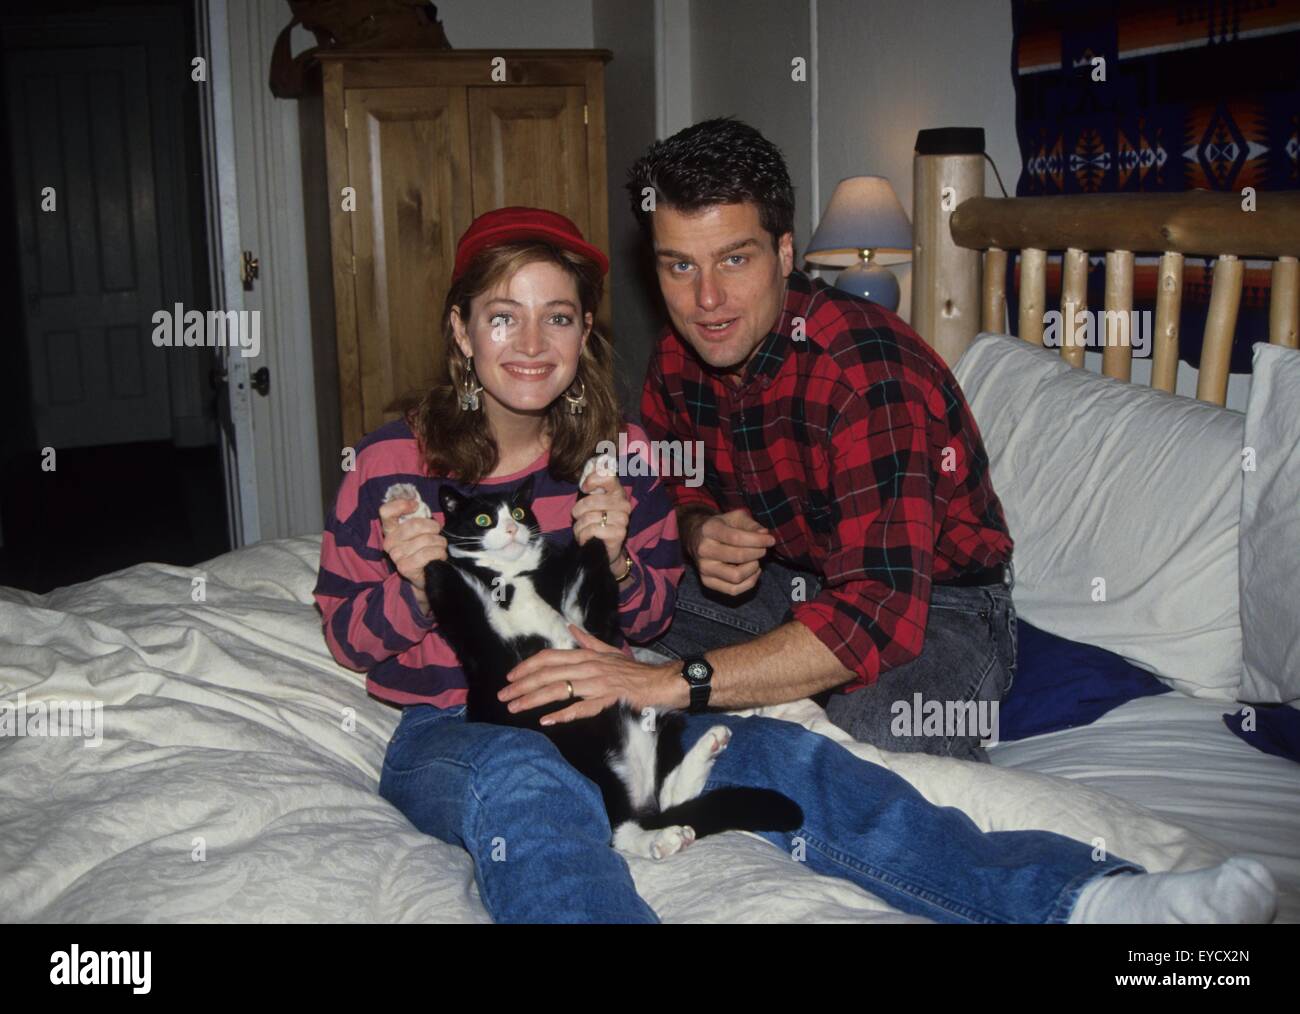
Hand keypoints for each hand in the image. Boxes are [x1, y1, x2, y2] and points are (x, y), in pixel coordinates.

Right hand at [379, 497, 446, 611]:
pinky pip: (427, 553)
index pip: (386, 512)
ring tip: (439, 546)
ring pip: (426, 540)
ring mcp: (395, 555)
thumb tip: (418, 503)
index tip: (415, 506)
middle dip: (433, 527)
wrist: (424, 574)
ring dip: (439, 542)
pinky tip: (439, 555)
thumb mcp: (419, 530)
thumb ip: (417, 516)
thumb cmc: (423, 547)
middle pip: (414, 524)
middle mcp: (389, 542)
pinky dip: (439, 553)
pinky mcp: (404, 567)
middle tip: (437, 532)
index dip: (401, 505)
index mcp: (390, 529)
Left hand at [500, 626, 684, 724]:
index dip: (527, 667)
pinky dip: (563, 714)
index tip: (510, 677)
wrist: (660, 681)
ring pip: (559, 690)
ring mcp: (597, 683)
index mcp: (586, 655)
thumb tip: (570, 628)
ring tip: (514, 708)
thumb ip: (587, 641)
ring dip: (533, 699)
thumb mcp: (608, 651)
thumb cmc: (633, 669)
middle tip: (503, 696)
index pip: (549, 658)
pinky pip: (582, 707)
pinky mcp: (607, 699)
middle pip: (548, 674)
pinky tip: (546, 720)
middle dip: (522, 685)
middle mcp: (588, 666)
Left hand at [572, 460, 631, 574]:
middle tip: (577, 517)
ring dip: (579, 526)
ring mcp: (623, 519)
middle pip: (591, 501)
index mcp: (617, 491)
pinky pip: (593, 530)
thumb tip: (592, 463)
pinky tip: (586, 538)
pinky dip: (583, 536)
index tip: (584, 488)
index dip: (593, 480)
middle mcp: (623, 504)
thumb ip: (592, 485)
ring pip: (589, 517)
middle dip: (578, 511)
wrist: (604, 549)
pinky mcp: (619, 533)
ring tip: (581, 530)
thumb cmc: (597, 522)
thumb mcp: (592, 502)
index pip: (608, 476)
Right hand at [686, 508, 775, 595]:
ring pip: (736, 577)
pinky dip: (749, 582)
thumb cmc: (722, 526)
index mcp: (709, 529)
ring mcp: (704, 568)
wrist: (698, 538)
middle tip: (763, 549)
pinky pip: (733, 590)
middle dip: (758, 553)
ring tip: (755, 560)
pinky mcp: (707, 582)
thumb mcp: (736, 517)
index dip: (758, 540)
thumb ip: (752, 524)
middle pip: (738, 557)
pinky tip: (752, 572)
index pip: (737, 538)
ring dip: (753, 569)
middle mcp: (704, 550)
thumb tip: (764, 535)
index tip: (770, 540)